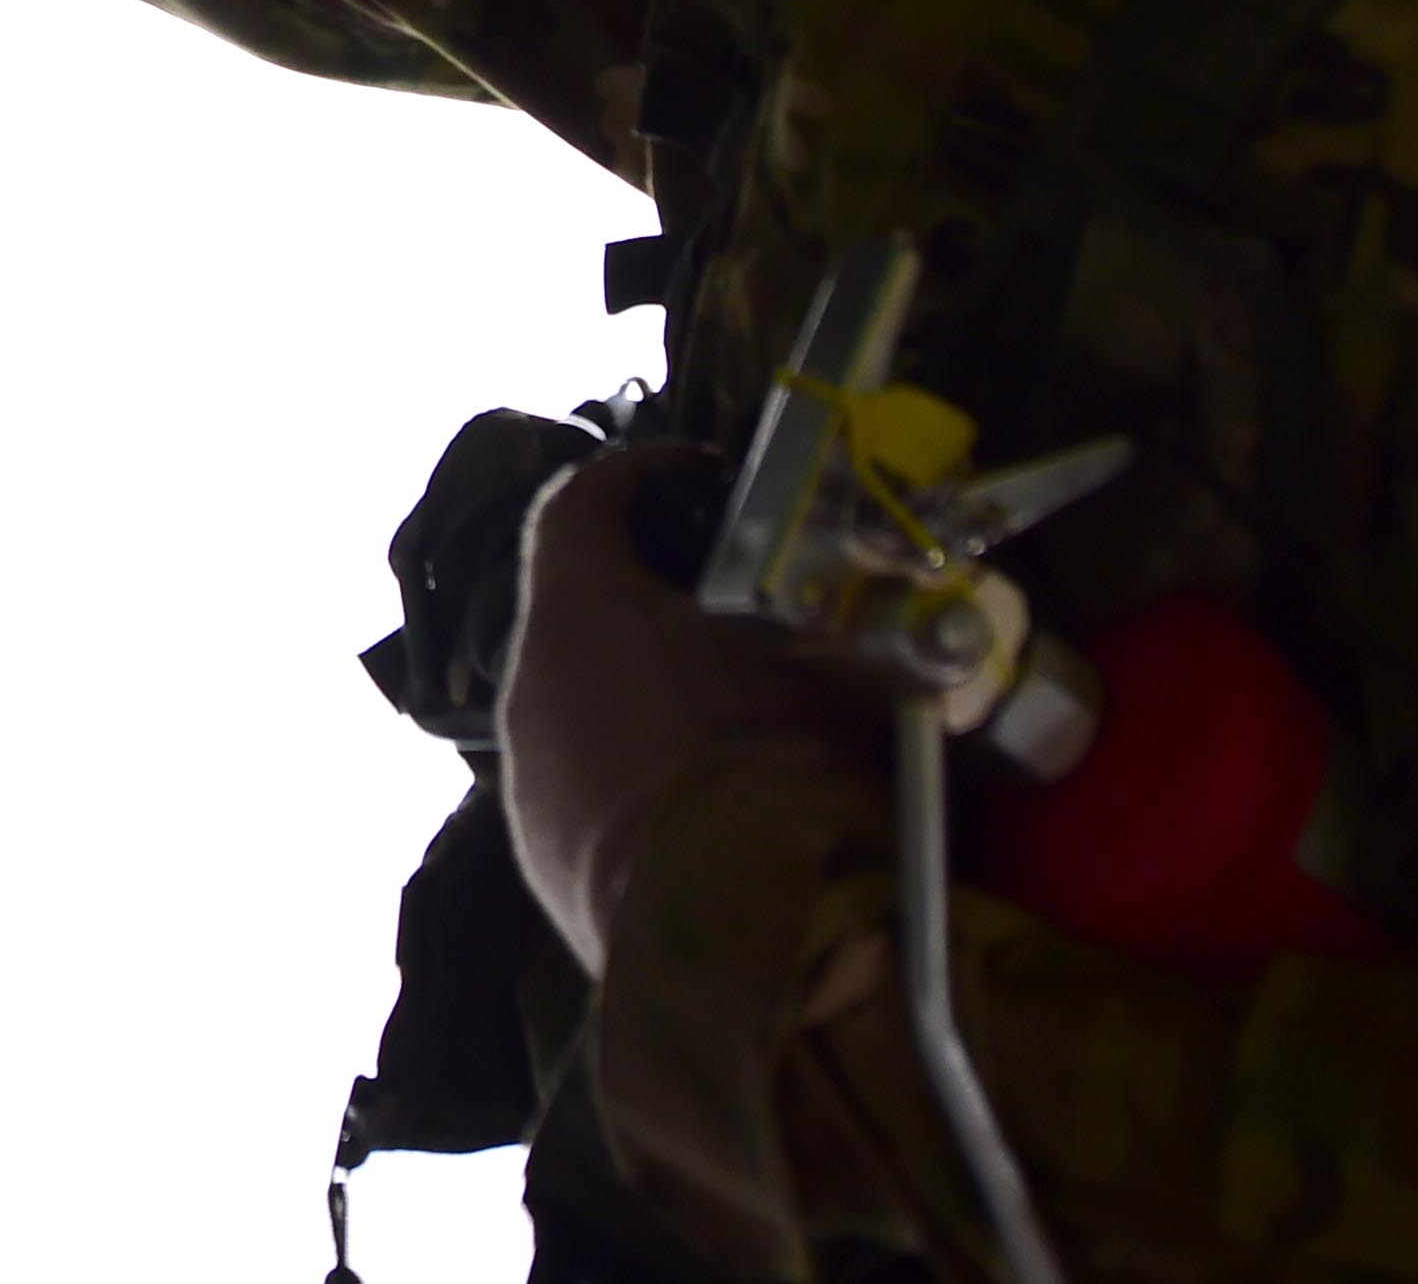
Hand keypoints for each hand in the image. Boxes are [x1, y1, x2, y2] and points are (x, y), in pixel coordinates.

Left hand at [501, 440, 878, 977]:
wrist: (739, 943)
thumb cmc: (782, 771)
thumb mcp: (832, 664)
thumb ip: (838, 614)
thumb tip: (892, 597)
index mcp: (577, 610)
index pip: (580, 503)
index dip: (641, 473)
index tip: (701, 474)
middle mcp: (526, 686)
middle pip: (581, 609)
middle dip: (653, 599)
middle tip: (739, 604)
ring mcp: (525, 784)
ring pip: (580, 706)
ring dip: (643, 696)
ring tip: (732, 714)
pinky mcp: (543, 867)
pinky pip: (586, 792)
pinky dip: (636, 779)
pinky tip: (708, 802)